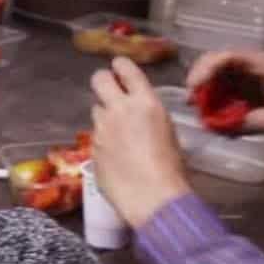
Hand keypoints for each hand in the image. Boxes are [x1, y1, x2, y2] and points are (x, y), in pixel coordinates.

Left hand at [89, 57, 191, 227]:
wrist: (153, 197)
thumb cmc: (172, 168)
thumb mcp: (167, 131)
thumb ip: (148, 116)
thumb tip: (139, 116)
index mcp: (145, 102)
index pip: (126, 68)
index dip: (120, 66)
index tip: (119, 68)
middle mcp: (119, 109)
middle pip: (99, 79)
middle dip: (103, 81)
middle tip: (109, 91)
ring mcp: (101, 128)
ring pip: (95, 109)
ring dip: (104, 116)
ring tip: (117, 133)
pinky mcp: (92, 148)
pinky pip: (94, 137)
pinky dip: (102, 142)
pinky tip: (115, 157)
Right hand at [185, 50, 263, 134]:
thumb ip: (259, 122)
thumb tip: (228, 129)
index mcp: (257, 63)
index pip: (224, 58)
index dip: (205, 69)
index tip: (194, 88)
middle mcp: (246, 66)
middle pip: (212, 65)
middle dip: (198, 82)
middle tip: (192, 103)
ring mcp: (244, 78)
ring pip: (214, 79)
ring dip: (205, 95)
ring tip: (202, 114)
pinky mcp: (245, 91)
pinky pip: (223, 93)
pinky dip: (215, 105)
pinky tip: (216, 121)